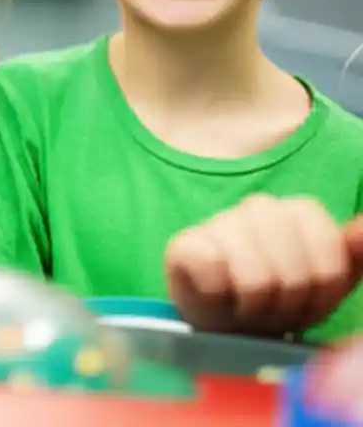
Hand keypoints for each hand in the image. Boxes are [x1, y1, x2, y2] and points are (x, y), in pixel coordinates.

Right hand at [165, 195, 362, 336]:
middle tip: (272, 311)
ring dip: (253, 309)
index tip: (304, 306)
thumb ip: (355, 256)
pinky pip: (214, 273)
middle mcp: (261, 206)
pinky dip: (218, 298)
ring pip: (256, 279)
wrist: (222, 321)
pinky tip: (217, 298)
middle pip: (294, 277)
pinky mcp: (184, 243)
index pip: (329, 268)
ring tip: (247, 309)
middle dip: (286, 307)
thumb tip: (361, 230)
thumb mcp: (327, 285)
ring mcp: (221, 220)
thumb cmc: (278, 301)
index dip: (319, 300)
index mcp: (301, 212)